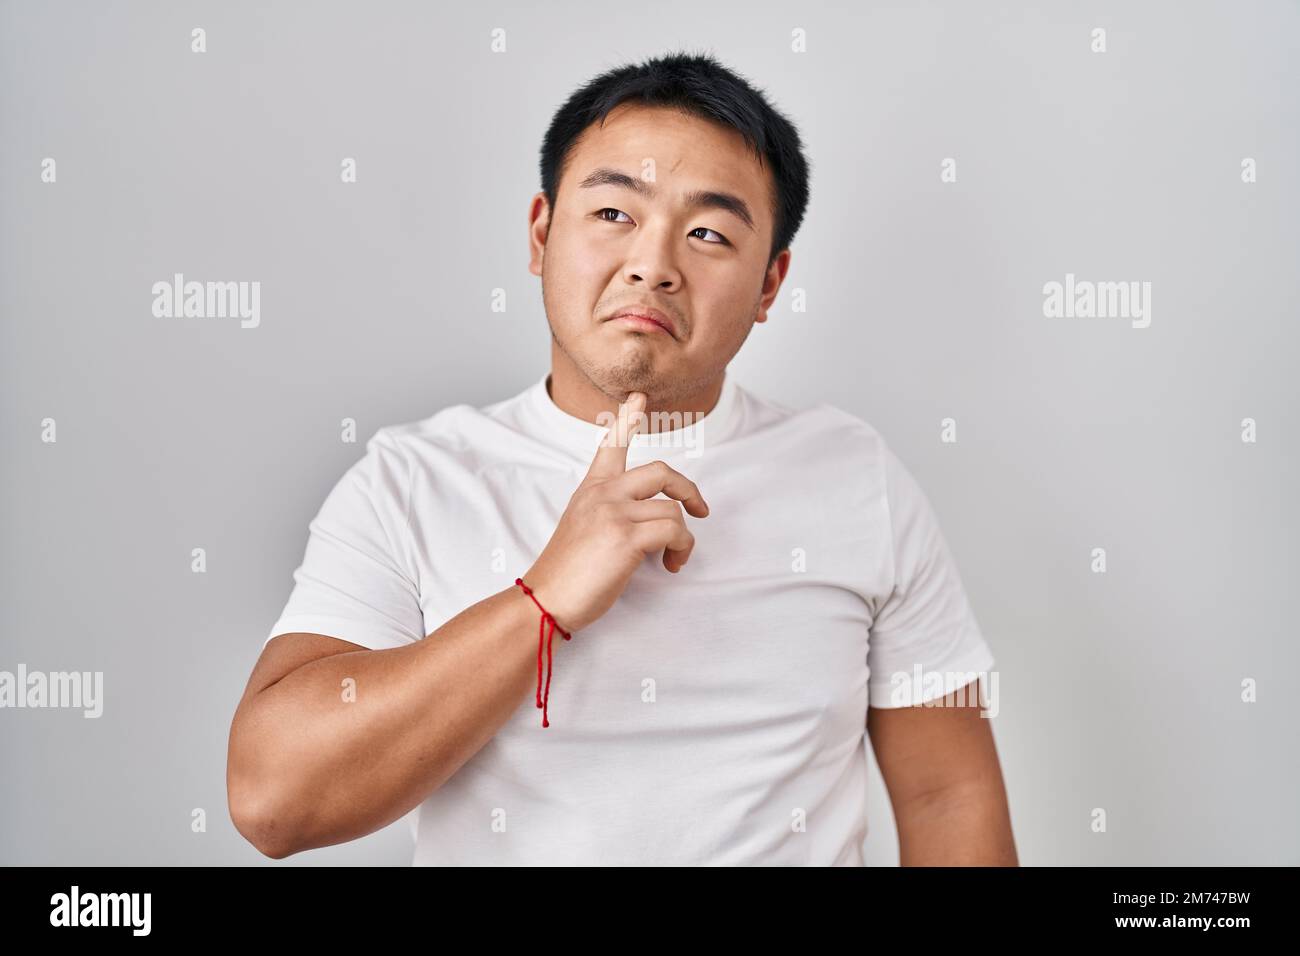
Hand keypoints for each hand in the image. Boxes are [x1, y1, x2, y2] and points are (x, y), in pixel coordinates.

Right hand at [522, 391, 709, 631]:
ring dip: (683, 537)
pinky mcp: (625, 537)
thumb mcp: (581, 527)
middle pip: (661, 472)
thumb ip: (607, 511)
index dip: (628, 419)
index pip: (611, 445)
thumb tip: (646, 519)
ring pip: (673, 509)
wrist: (546, 599)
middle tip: (700, 511)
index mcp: (591, 490)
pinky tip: (670, 564)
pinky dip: (681, 549)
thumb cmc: (566, 573)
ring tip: (671, 558)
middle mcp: (602, 494)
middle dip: (689, 490)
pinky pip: (675, 530)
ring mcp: (614, 513)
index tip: (640, 396)